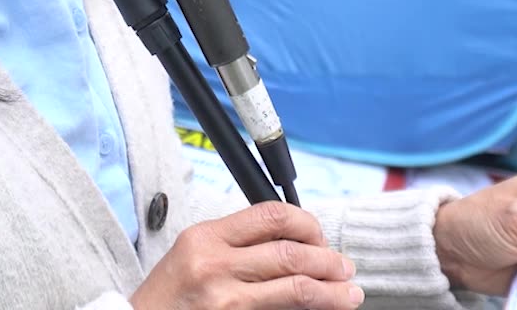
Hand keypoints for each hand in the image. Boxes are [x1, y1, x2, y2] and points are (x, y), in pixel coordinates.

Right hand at [132, 201, 361, 309]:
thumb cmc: (168, 297)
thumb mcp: (193, 254)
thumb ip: (237, 243)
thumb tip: (293, 241)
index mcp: (206, 237)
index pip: (271, 216)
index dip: (307, 224)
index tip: (321, 237)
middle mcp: (215, 265)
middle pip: (292, 253)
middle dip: (329, 260)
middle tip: (345, 268)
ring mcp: (226, 301)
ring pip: (297, 290)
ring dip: (332, 292)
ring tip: (348, 293)